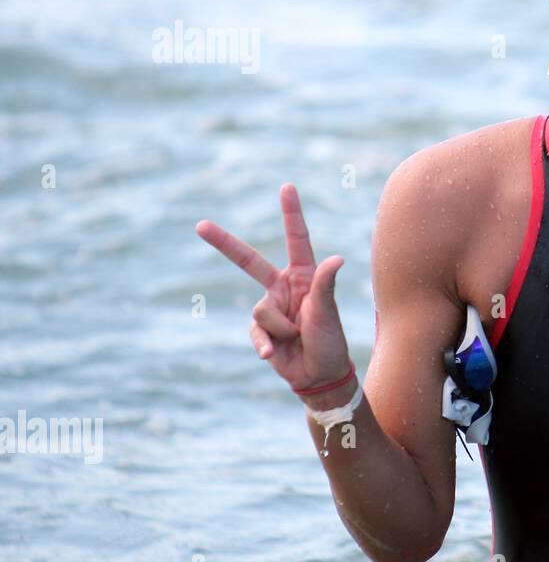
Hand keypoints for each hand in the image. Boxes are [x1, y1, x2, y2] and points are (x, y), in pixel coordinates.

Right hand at [196, 183, 350, 395]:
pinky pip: (255, 332)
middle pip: (247, 261)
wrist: (318, 374)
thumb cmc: (330, 340)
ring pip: (261, 310)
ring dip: (281, 328)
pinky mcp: (259, 331)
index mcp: (302, 276)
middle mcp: (282, 287)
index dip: (291, 213)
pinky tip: (273, 354)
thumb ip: (325, 284)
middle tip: (199, 225)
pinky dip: (264, 344)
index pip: (296, 239)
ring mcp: (269, 308)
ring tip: (297, 337)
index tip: (287, 186)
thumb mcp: (328, 311)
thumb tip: (337, 258)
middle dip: (223, 243)